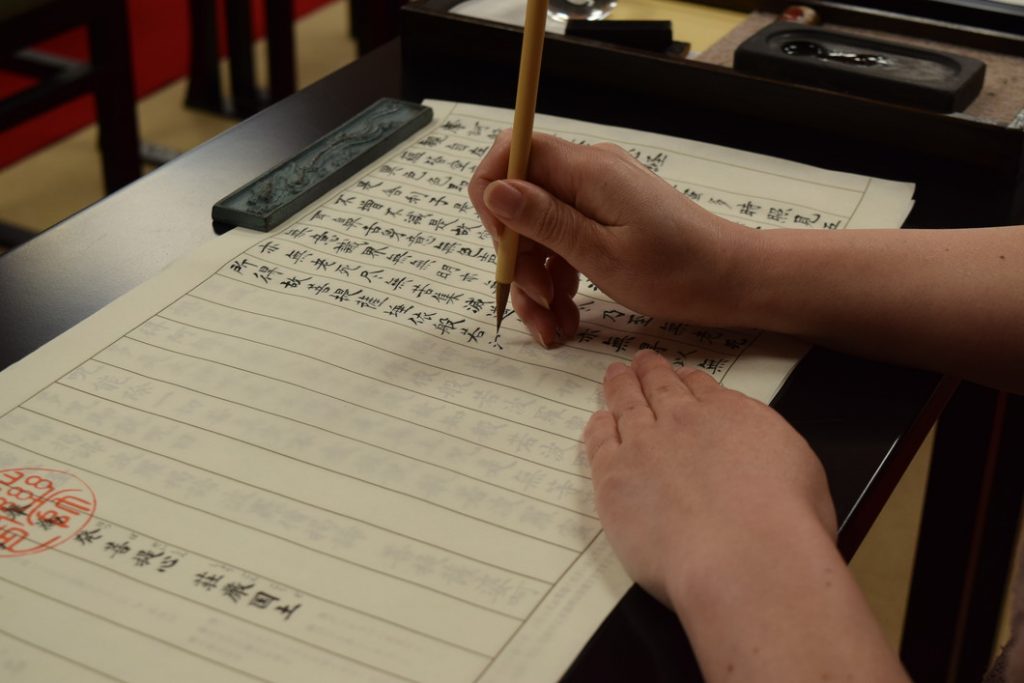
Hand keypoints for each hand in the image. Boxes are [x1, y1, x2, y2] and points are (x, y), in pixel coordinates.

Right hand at [468, 131, 755, 346]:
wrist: (732, 280)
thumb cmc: (679, 271)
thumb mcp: (602, 254)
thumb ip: (546, 220)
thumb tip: (495, 189)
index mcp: (588, 171)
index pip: (512, 151)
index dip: (492, 197)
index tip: (504, 249)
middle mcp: (588, 173)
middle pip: (520, 200)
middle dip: (518, 256)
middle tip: (537, 302)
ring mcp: (596, 196)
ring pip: (537, 230)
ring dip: (535, 279)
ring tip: (553, 324)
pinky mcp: (604, 218)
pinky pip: (561, 242)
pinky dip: (557, 278)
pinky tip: (566, 313)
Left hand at [583, 350, 835, 605]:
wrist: (748, 557)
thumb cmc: (786, 527)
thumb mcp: (801, 472)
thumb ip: (769, 451)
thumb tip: (759, 457)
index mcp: (732, 416)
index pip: (702, 388)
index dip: (687, 380)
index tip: (680, 377)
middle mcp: (684, 421)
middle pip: (660, 386)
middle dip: (650, 371)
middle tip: (640, 362)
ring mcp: (645, 445)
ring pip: (626, 404)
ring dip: (620, 386)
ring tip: (615, 377)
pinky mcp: (614, 477)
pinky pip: (599, 441)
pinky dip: (598, 427)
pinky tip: (598, 423)